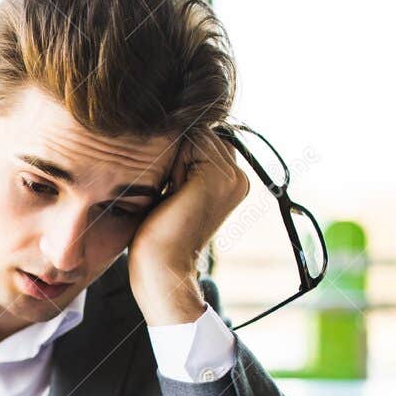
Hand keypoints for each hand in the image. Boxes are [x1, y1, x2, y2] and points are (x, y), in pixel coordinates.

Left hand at [128, 130, 249, 324]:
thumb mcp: (172, 189)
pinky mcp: (219, 176)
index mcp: (232, 180)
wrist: (160, 268)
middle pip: (199, 134)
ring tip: (169, 193)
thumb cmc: (156, 234)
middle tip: (168, 193)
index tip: (168, 188)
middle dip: (175, 153)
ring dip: (172, 157)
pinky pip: (190, 141)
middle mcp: (239, 176)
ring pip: (194, 136)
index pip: (201, 139)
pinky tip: (170, 191)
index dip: (176, 154)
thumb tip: (169, 127)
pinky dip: (171, 161)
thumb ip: (182, 162)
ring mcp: (233, 176)